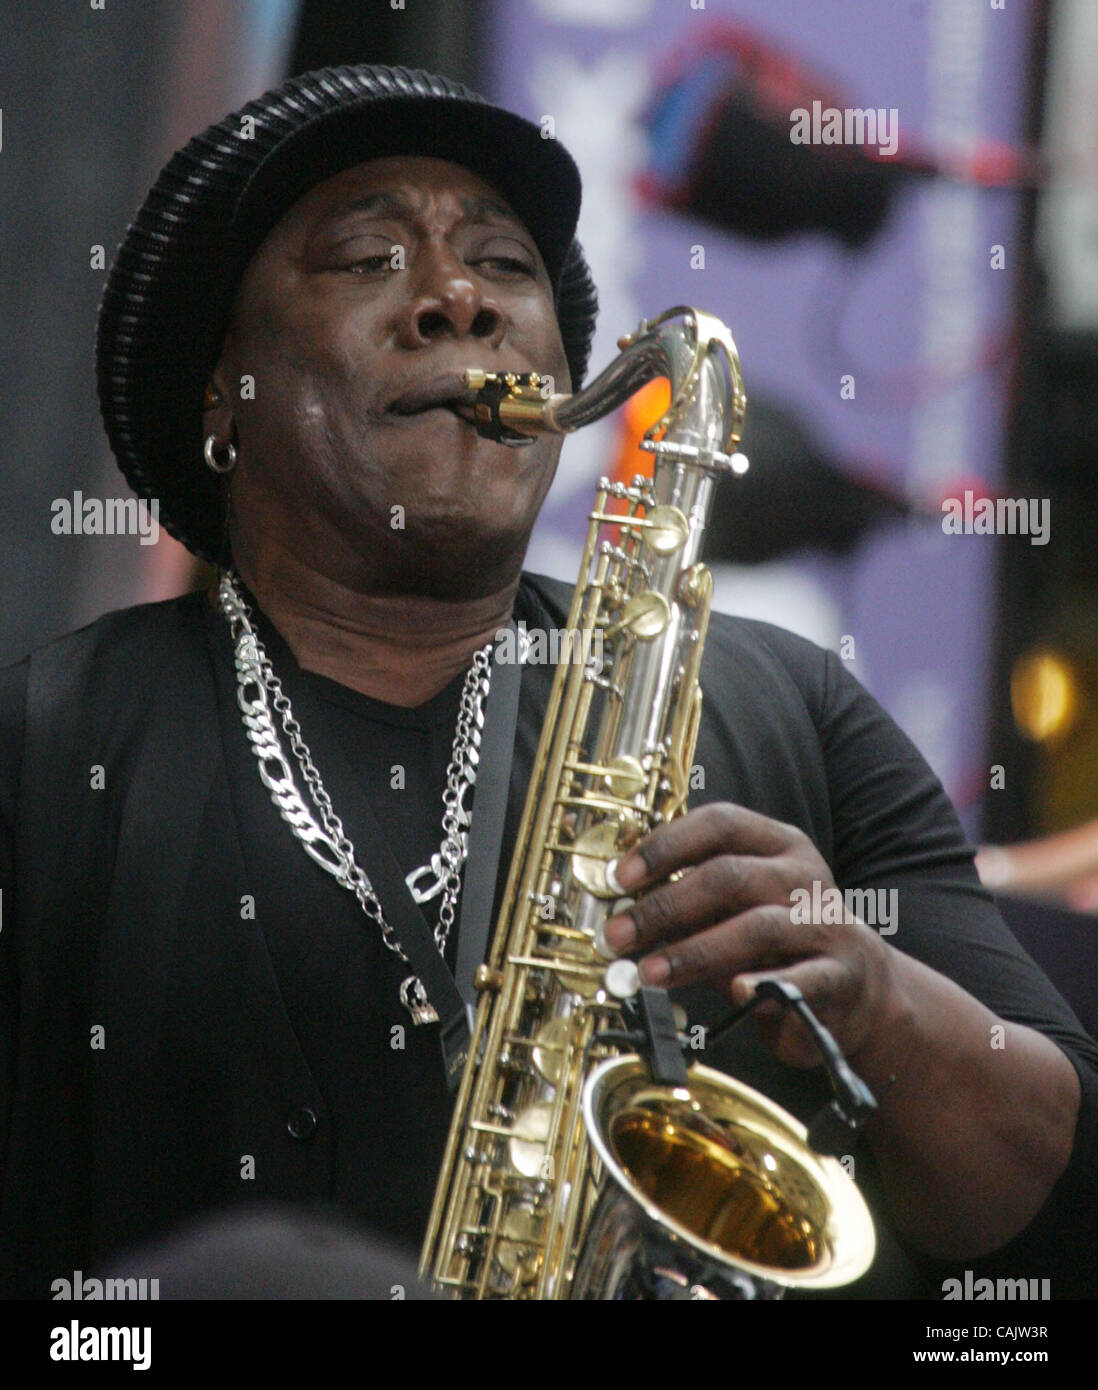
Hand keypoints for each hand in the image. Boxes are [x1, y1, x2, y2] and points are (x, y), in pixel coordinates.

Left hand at [602, 802, 898, 1068]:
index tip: (621, 877)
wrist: (859, 988)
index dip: (665, 846)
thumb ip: (690, 902)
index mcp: (777, 844)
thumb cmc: (781, 942)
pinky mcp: (840, 973)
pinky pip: (800, 977)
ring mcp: (825, 923)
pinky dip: (765, 985)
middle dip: (664, 907)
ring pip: (756, 926)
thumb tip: (624, 910)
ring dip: (694, 951)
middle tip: (619, 935)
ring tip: (651, 973)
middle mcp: (802, 876)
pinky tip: (737, 993)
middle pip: (728, 876)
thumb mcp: (735, 909)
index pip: (719, 823)